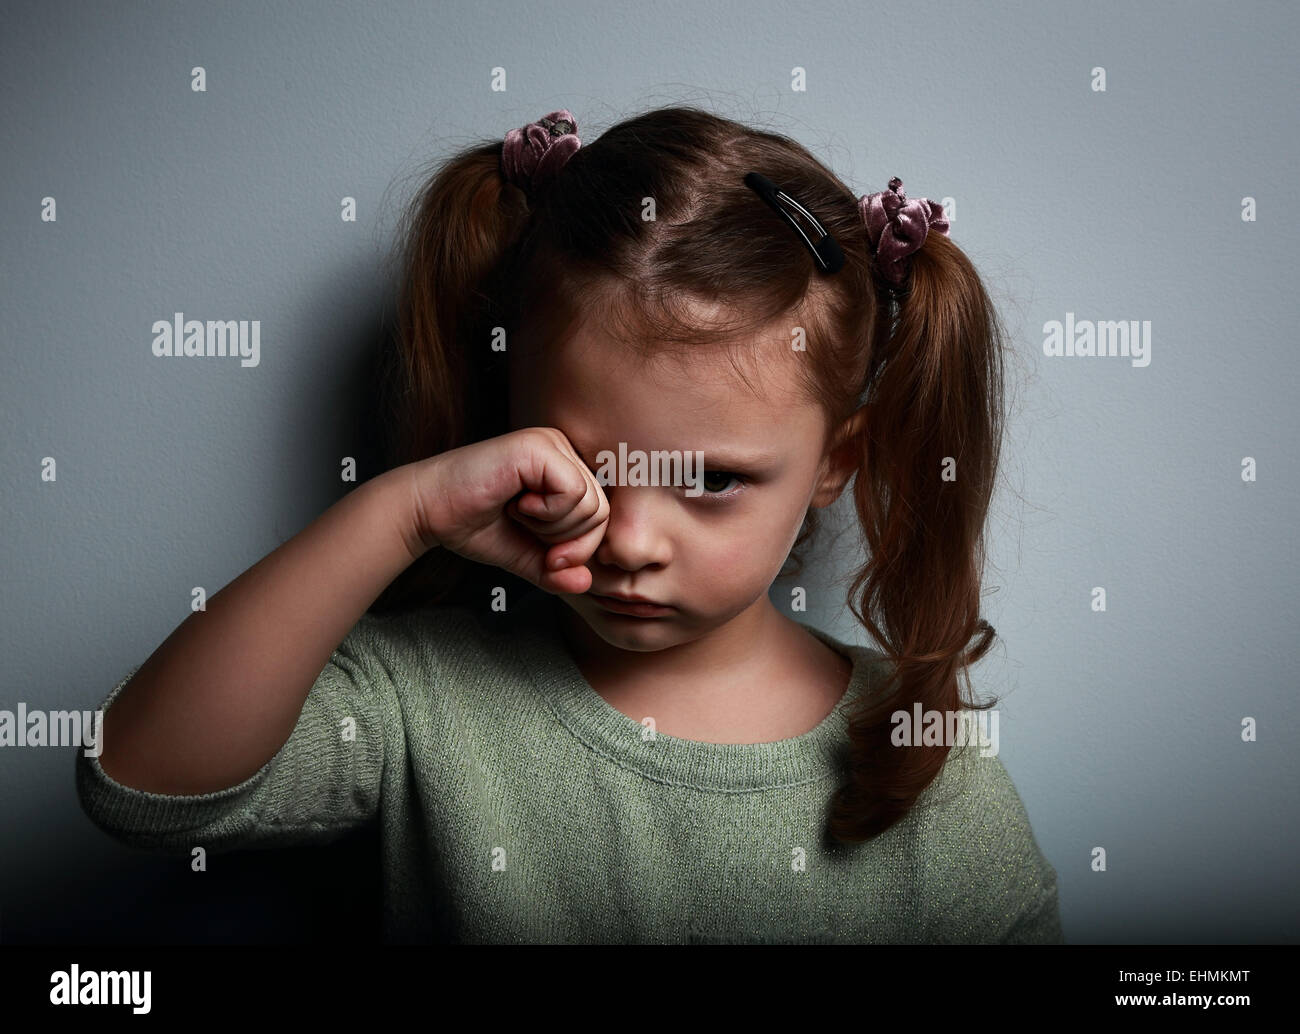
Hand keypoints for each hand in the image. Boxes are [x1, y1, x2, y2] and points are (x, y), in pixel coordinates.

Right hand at [406, 427, 609, 593]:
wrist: (428, 511)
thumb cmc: (472, 525)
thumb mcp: (526, 555)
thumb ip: (557, 570)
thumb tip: (585, 583)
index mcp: (564, 469)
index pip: (600, 517)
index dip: (579, 550)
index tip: (547, 559)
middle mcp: (562, 449)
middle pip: (600, 513)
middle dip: (566, 542)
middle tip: (527, 531)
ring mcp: (551, 444)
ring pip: (591, 504)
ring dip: (552, 526)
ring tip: (517, 513)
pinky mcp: (538, 446)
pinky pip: (573, 492)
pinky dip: (547, 512)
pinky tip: (517, 504)